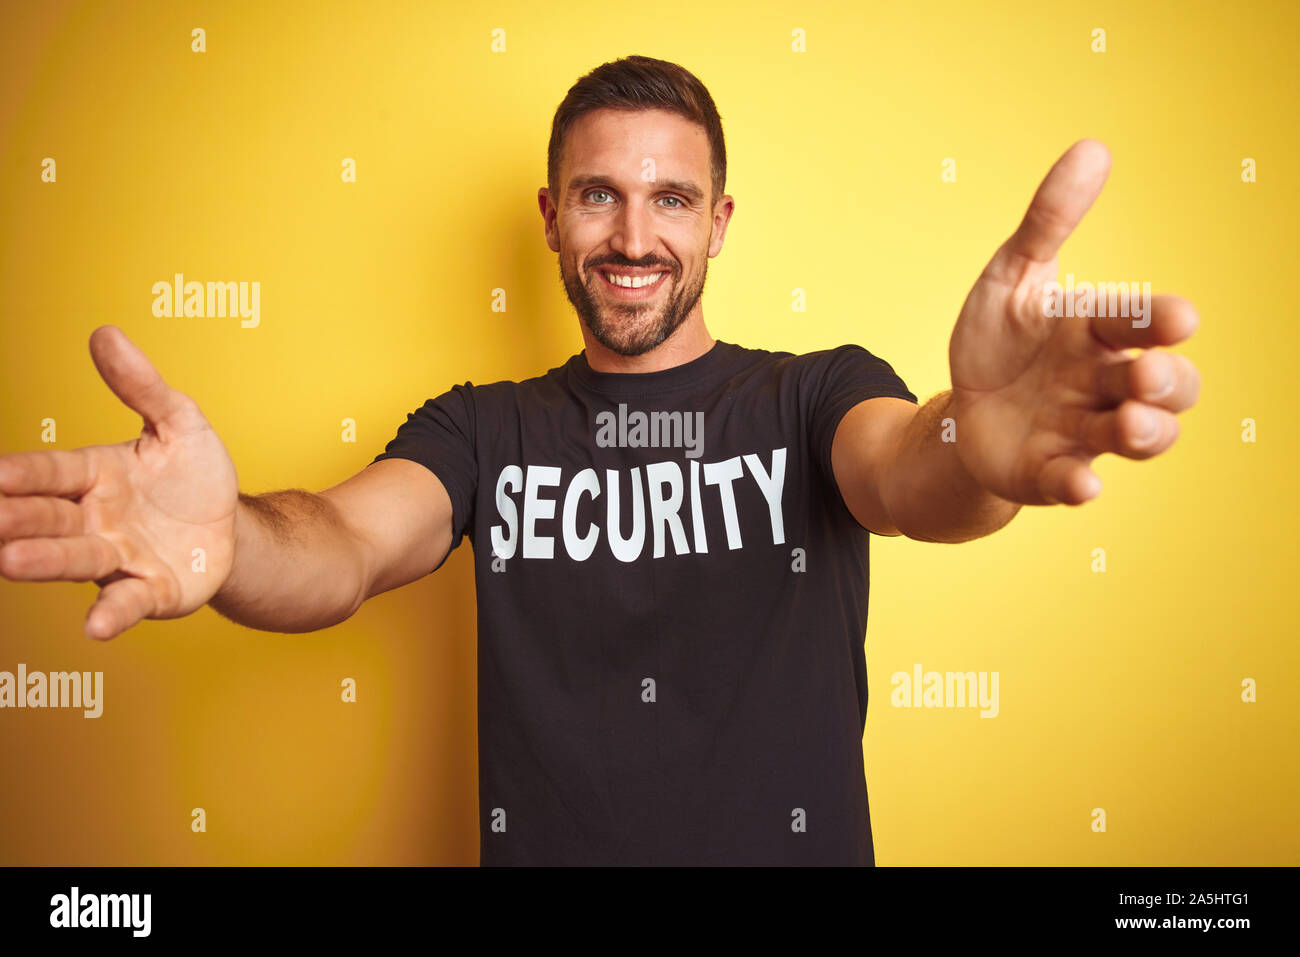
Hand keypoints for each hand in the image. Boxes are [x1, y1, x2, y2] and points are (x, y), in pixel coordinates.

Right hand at [0, 326, 237, 638]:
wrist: (233, 527)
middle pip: (48, 518)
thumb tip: (105, 333)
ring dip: (43, 562)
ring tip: (9, 562)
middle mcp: (94, 520)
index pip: (50, 472)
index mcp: (94, 475)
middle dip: (16, 518)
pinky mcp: (150, 592)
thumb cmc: (194, 476)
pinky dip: (111, 613)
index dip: (22, 473)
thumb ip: (143, 386)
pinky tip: (96, 626)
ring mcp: (118, 559)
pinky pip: (127, 602)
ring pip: (75, 558)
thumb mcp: (180, 423)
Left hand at [947, 139, 1200, 505]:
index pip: (1141, 324)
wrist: (961, 407)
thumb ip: (1048, 221)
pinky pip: (1074, 482)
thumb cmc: (999, 341)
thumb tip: (1093, 147)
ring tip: (1130, 423)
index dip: (1160, 322)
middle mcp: (1105, 384)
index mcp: (1099, 333)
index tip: (1176, 318)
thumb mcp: (1011, 276)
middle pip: (1164, 387)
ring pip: (1138, 437)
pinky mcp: (1050, 473)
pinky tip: (1081, 485)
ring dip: (1143, 432)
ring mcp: (1083, 432)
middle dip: (1166, 381)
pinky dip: (1079, 484)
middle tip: (1147, 374)